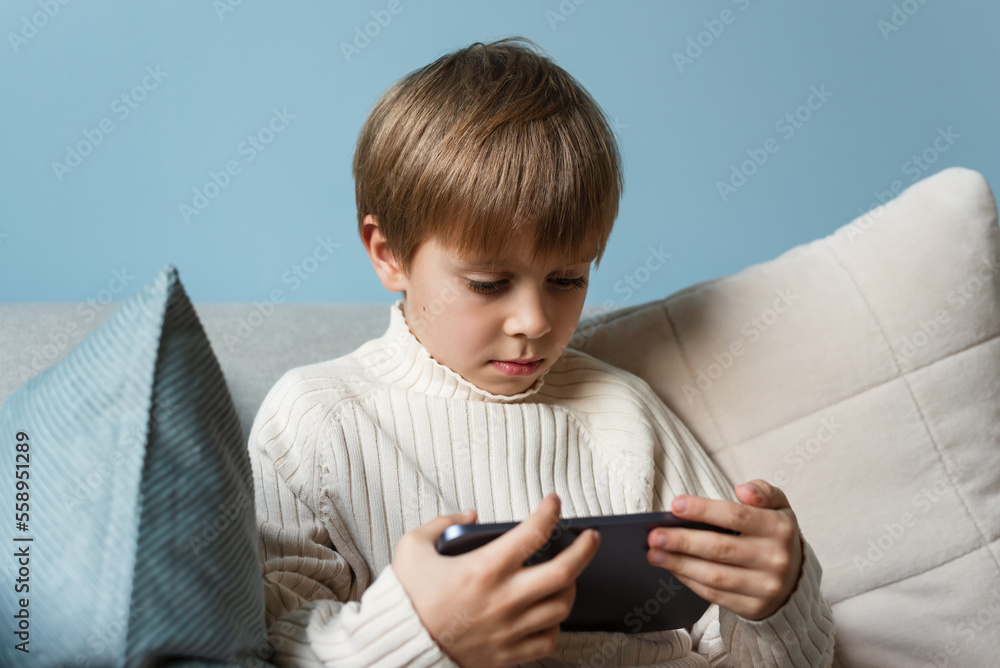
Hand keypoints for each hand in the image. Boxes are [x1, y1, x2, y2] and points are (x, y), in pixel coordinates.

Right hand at [392, 493, 600, 667]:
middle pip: (565, 571)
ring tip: (569, 574)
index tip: (554, 502)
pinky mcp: (508, 653)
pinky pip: (548, 639)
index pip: (533, 532)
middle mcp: (503, 598)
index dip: (550, 511)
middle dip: (586, 549)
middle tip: (591, 537)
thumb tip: (472, 515)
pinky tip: (549, 611)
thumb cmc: (406, 598)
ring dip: (572, 586)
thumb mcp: (412, 547)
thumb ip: (443, 523)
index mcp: (483, 568)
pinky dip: (555, 624)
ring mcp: (509, 628)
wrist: (398, 647)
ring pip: (562, 606)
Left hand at [646, 479, 802, 620]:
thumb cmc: (774, 535)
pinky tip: (673, 568)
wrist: (795, 580)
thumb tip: (742, 490)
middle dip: (682, 541)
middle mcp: (776, 558)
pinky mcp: (753, 607)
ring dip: (679, 564)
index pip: (736, 516)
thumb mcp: (779, 507)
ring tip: (654, 554)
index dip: (703, 510)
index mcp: (780, 528)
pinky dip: (689, 580)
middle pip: (720, 548)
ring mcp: (766, 587)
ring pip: (714, 575)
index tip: (674, 506)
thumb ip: (762, 491)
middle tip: (654, 536)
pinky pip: (714, 594)